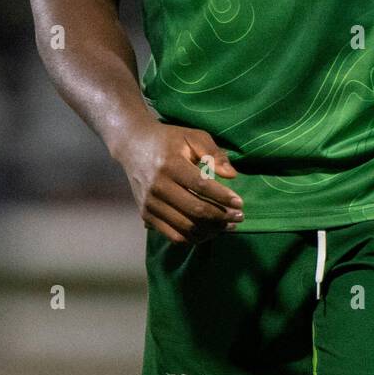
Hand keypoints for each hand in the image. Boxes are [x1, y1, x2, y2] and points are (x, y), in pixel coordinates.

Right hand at [110, 122, 242, 243]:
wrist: (133, 145)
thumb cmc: (169, 140)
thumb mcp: (192, 136)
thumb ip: (213, 153)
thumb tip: (232, 175)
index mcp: (170, 164)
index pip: (201, 186)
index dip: (223, 197)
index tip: (240, 203)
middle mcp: (158, 186)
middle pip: (195, 210)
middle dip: (222, 217)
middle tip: (239, 217)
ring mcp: (150, 203)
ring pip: (186, 227)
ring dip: (211, 231)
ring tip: (227, 226)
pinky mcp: (146, 215)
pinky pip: (173, 235)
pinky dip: (194, 238)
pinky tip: (208, 232)